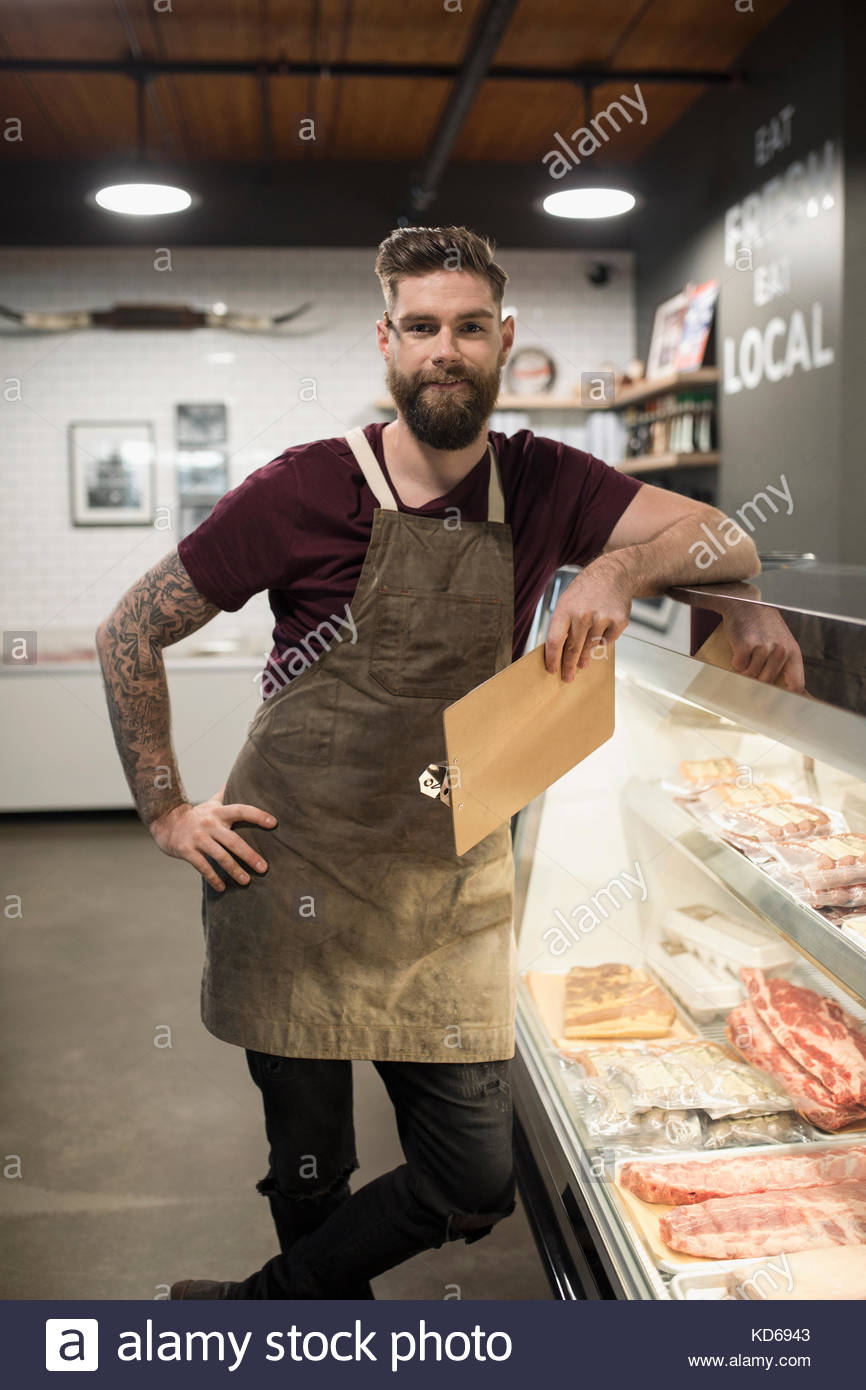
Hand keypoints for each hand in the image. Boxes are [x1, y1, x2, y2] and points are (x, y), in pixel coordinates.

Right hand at [148, 795, 276, 890]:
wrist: (165, 823)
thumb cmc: (195, 816)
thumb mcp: (210, 804)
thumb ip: (225, 795)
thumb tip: (238, 776)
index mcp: (218, 813)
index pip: (241, 810)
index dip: (257, 815)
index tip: (274, 823)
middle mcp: (209, 824)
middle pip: (233, 840)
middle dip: (249, 855)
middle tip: (264, 868)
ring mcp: (198, 838)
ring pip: (220, 856)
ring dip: (234, 870)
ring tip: (246, 881)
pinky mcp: (186, 851)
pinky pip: (203, 867)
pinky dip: (213, 878)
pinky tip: (223, 887)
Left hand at [545, 557, 631, 680]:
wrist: (612, 574)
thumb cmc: (585, 591)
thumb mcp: (566, 602)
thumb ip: (562, 625)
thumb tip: (558, 652)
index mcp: (565, 609)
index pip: (555, 641)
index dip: (552, 659)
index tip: (552, 670)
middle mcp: (583, 614)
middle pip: (572, 649)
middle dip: (568, 666)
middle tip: (567, 677)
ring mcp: (602, 618)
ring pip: (590, 648)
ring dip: (584, 659)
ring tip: (582, 664)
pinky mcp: (618, 622)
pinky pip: (607, 642)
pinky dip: (602, 643)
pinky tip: (600, 637)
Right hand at [721, 605, 805, 691]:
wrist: (745, 605)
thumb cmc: (764, 626)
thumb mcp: (782, 642)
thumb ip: (785, 663)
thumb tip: (782, 691)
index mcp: (793, 652)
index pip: (796, 685)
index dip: (787, 698)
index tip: (777, 706)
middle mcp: (781, 651)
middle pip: (766, 682)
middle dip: (757, 679)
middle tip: (752, 668)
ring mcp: (763, 648)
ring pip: (751, 675)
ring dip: (745, 668)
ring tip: (748, 652)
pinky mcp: (746, 646)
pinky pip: (739, 666)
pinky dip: (736, 661)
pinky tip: (740, 648)